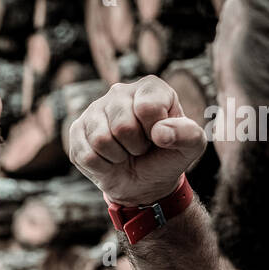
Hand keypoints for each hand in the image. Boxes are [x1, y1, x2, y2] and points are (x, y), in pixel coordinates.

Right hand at [67, 75, 205, 205]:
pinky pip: (86, 154)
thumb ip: (188, 134)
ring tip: (125, 152)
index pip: (147, 108)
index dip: (156, 132)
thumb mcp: (191, 147)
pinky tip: (109, 159)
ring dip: (118, 157)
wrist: (143, 181)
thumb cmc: (167, 156)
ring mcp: (95, 110)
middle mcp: (119, 91)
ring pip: (101, 140)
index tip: (160, 137)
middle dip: (136, 147)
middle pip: (122, 125)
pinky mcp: (77, 130)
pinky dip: (102, 166)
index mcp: (150, 88)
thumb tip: (160, 132)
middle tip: (141, 148)